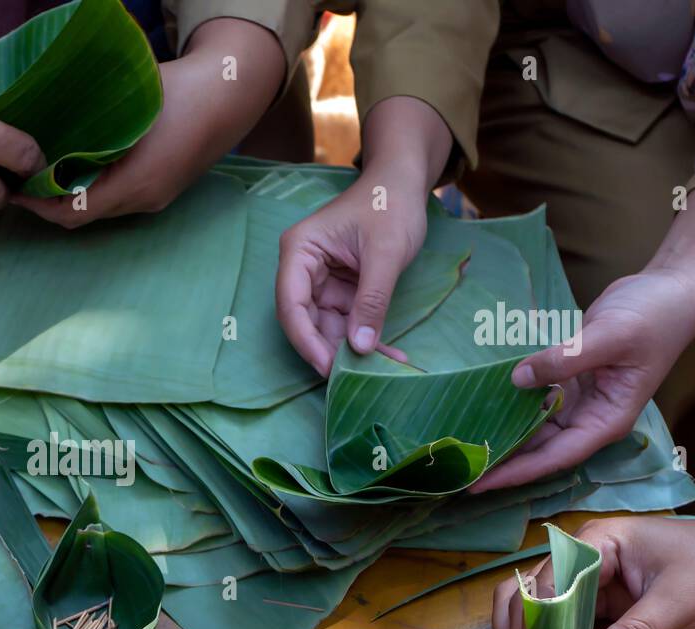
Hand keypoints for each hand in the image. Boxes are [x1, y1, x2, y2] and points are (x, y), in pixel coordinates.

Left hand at [12, 17, 284, 227]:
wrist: (230, 96)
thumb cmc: (181, 92)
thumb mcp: (129, 103)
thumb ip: (90, 122)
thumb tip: (47, 133)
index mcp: (135, 183)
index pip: (73, 212)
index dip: (40, 205)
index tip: (16, 188)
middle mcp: (144, 200)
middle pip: (83, 218)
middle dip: (49, 205)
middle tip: (21, 181)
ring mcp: (155, 199)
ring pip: (100, 211)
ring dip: (70, 199)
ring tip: (44, 174)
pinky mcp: (160, 192)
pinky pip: (117, 201)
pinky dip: (91, 191)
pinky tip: (77, 169)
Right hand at [277, 96, 453, 374]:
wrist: (404, 184)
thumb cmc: (390, 206)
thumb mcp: (386, 253)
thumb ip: (372, 299)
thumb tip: (362, 348)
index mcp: (300, 252)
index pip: (290, 304)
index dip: (305, 339)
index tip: (328, 367)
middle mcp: (303, 271)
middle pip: (306, 321)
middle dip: (331, 350)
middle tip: (355, 378)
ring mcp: (321, 283)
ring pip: (327, 328)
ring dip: (352, 350)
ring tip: (383, 368)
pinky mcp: (340, 291)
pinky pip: (347, 322)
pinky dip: (365, 338)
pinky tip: (389, 355)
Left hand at [473, 184, 694, 492]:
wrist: (666, 290)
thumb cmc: (651, 317)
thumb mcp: (608, 337)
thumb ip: (564, 359)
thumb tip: (517, 379)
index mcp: (606, 420)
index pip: (555, 457)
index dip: (516, 472)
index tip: (479, 482)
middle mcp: (589, 417)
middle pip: (539, 449)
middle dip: (501, 461)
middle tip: (456, 470)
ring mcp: (577, 399)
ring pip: (532, 426)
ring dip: (501, 434)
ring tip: (459, 445)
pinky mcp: (567, 380)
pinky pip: (532, 398)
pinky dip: (508, 403)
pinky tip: (477, 406)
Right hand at [491, 515, 694, 628]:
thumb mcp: (678, 601)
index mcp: (596, 542)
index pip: (548, 578)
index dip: (535, 618)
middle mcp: (582, 554)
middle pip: (530, 586)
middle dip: (521, 626)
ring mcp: (588, 576)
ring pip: (537, 599)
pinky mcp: (597, 597)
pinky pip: (562, 615)